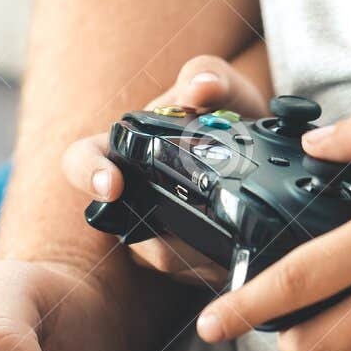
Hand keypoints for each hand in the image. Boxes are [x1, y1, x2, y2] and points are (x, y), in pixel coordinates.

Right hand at [61, 54, 269, 286]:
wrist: (268, 150)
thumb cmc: (231, 116)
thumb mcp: (226, 89)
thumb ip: (210, 77)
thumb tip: (198, 88)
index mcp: (127, 147)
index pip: (82, 160)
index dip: (89, 173)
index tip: (112, 186)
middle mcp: (133, 192)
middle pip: (124, 224)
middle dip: (156, 236)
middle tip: (187, 241)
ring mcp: (155, 229)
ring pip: (160, 256)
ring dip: (192, 256)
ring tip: (228, 247)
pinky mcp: (185, 257)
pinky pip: (191, 274)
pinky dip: (214, 268)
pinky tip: (237, 260)